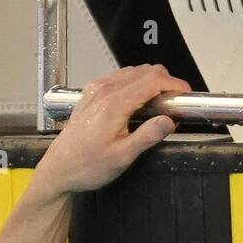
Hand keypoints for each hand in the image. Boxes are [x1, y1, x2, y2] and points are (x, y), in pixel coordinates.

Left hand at [30, 64, 191, 200]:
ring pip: (132, 72)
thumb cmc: (86, 167)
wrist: (57, 171)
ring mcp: (94, 91)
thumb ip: (148, 136)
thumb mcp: (122, 157)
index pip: (153, 80)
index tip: (185, 96)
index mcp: (114, 104)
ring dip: (149, 82)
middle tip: (173, 104)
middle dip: (165, 82)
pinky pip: (118, 78)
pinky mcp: (89, 95)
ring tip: (157, 105)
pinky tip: (136, 103)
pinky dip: (133, 84)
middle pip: (145, 71)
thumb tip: (169, 120)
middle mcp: (103, 91)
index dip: (175, 85)